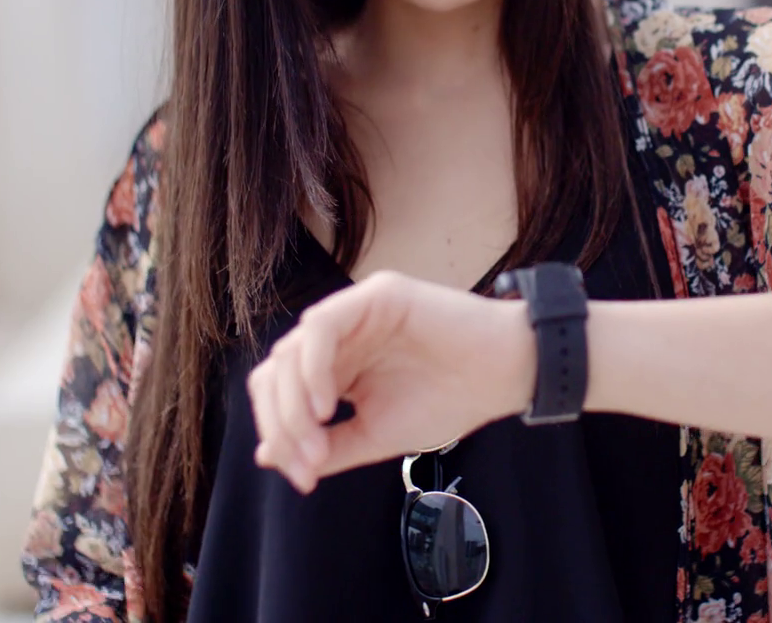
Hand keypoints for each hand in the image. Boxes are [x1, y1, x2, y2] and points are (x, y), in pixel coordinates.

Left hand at [247, 270, 534, 492]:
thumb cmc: (448, 401)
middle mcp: (337, 336)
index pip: (278, 391)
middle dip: (281, 423)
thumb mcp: (375, 434)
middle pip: (275, 373)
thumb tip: (269, 458)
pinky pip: (321, 325)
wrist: (503, 377)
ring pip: (291, 351)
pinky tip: (327, 405)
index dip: (277, 432)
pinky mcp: (374, 296)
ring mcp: (353, 312)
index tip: (302, 476)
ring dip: (294, 404)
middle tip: (308, 463)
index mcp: (334, 365)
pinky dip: (313, 367)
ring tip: (318, 443)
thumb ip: (326, 446)